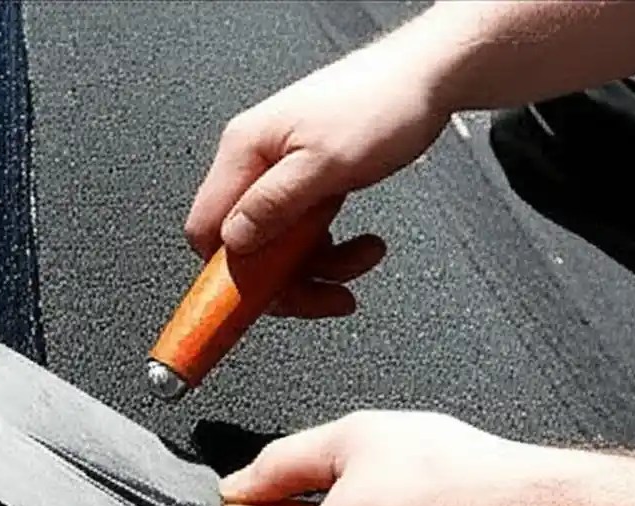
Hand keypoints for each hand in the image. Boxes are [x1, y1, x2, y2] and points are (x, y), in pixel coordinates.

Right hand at [183, 43, 451, 316]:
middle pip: (246, 246)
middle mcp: (254, 161)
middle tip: (328, 293)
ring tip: (362, 257)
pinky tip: (362, 244)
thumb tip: (232, 241)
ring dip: (321, 265)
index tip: (263, 300)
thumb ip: (272, 205)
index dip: (229, 271)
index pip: (206, 228)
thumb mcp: (325, 165)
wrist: (427, 77)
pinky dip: (332, 248)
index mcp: (244, 150)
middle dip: (289, 276)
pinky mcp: (306, 179)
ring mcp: (280, 171)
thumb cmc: (382, 105)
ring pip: (280, 245)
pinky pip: (304, 231)